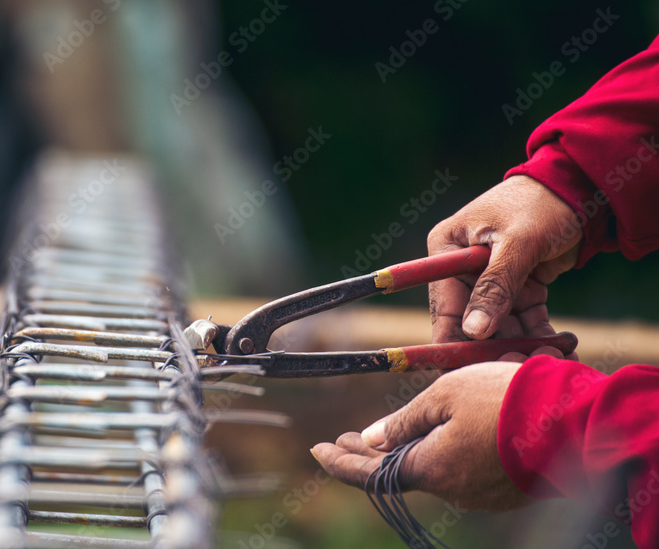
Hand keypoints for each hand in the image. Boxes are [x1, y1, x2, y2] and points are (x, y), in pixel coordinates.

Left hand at [311, 362, 534, 511]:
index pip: (370, 474)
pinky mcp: (507, 488)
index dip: (340, 463)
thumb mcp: (444, 397)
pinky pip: (464, 467)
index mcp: (430, 469)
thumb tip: (370, 440)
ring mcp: (482, 493)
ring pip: (434, 466)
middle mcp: (453, 490)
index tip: (317, 449)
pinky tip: (440, 429)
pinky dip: (445, 448)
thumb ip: (404, 422)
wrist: (574, 421)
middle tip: (344, 439)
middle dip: (369, 454)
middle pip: (400, 471)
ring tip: (390, 428)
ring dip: (411, 447)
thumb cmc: (504, 401)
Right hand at [428, 176, 580, 350]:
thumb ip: (494, 287)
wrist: (579, 189)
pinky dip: (539, 335)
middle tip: (520, 366)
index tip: (461, 372)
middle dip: (495, 347)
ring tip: (551, 358)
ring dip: (522, 345)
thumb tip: (472, 332)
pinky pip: (523, 320)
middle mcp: (461, 267)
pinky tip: (561, 346)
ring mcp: (488, 279)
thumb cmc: (541, 204)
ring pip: (499, 326)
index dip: (451, 341)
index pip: (443, 305)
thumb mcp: (517, 244)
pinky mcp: (516, 287)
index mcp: (446, 250)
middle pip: (470, 321)